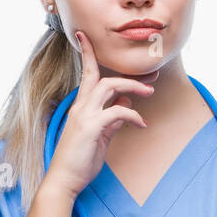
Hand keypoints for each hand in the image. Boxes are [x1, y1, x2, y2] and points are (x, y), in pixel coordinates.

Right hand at [45, 29, 154, 196]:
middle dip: (128, 73)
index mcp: (81, 107)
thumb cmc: (79, 160)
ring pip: (109, 87)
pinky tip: (142, 124)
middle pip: (102, 76)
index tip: (85, 36)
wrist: (64, 180)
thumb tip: (126, 104)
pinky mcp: (91, 128)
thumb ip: (112, 119)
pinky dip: (133, 115)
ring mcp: (85, 116)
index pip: (86, 73)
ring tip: (150, 91)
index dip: (87, 52)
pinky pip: (117, 112)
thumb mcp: (100, 136)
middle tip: (152, 76)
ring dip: (133, 86)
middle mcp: (81, 107)